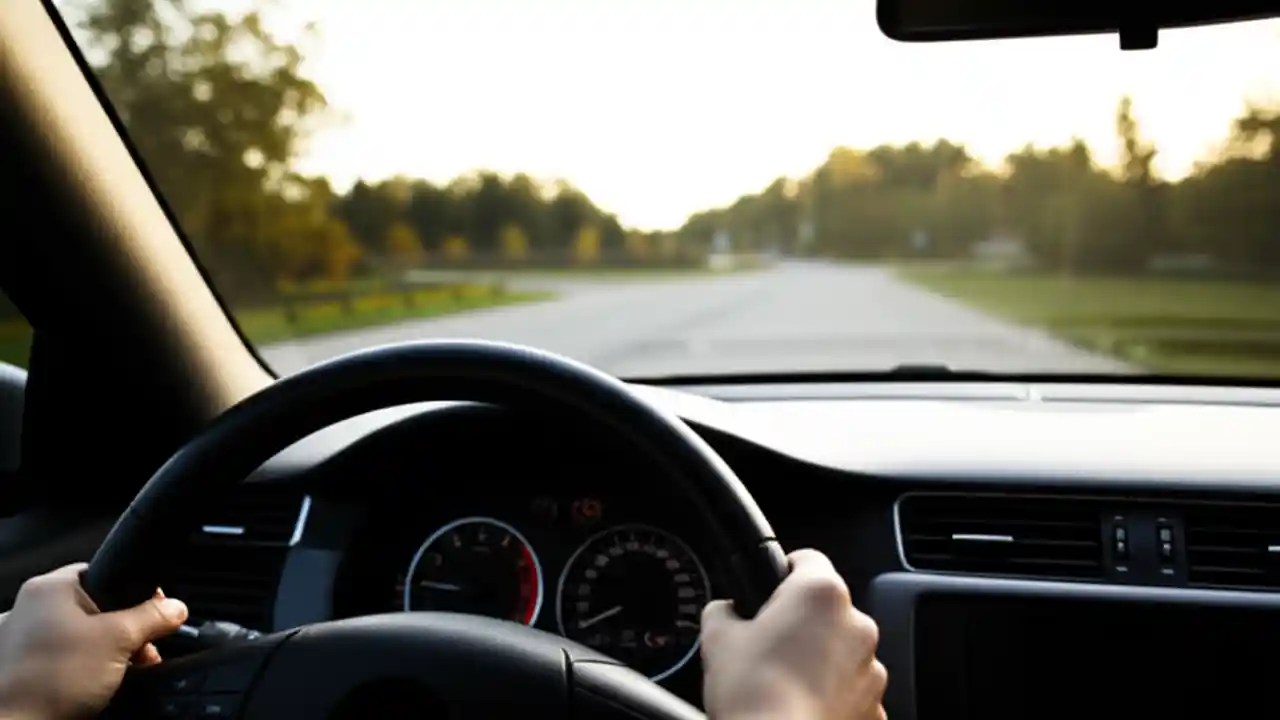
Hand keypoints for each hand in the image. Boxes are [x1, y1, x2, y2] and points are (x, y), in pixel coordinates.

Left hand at [0, 563, 187, 719]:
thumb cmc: (56, 678)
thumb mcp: (118, 641)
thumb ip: (152, 618)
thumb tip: (177, 608)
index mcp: (48, 588)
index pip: (103, 572)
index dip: (136, 591)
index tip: (157, 613)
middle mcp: (29, 608)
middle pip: (94, 607)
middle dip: (127, 630)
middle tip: (145, 651)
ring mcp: (19, 640)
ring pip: (79, 635)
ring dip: (108, 651)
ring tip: (126, 671)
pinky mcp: (19, 669)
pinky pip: (62, 657)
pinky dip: (83, 667)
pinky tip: (98, 683)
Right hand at [701, 549, 885, 719]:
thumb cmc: (753, 694)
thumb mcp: (718, 636)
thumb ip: (725, 609)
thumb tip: (728, 611)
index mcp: (821, 594)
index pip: (807, 559)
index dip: (782, 572)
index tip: (769, 588)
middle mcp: (857, 625)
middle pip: (826, 609)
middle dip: (800, 622)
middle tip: (767, 645)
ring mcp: (871, 669)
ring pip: (841, 650)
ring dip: (818, 658)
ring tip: (782, 681)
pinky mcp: (875, 706)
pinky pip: (851, 688)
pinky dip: (832, 693)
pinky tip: (802, 704)